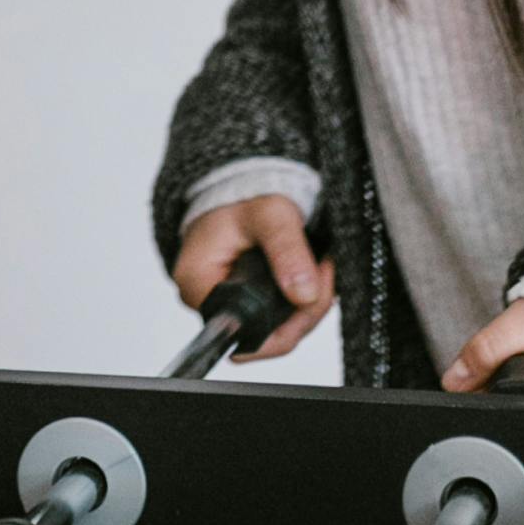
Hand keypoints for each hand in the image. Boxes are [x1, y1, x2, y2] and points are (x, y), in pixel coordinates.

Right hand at [173, 194, 331, 360]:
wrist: (239, 188)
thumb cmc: (244, 197)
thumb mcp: (270, 215)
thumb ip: (287, 252)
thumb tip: (305, 296)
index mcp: (198, 284)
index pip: (245, 332)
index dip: (287, 322)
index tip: (315, 287)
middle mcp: (206, 302)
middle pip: (267, 336)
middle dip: (306, 310)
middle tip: (325, 269)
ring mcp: (226, 307)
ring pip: (278, 331)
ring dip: (309, 305)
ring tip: (321, 266)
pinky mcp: (244, 304)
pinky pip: (278, 319)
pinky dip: (302, 301)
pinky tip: (311, 274)